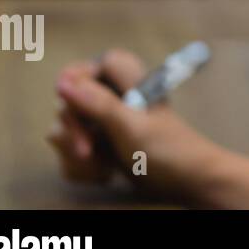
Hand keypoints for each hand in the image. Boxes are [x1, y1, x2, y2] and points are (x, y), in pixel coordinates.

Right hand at [47, 48, 225, 203]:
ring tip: (104, 167)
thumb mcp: (130, 126)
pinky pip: (70, 154)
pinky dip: (83, 169)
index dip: (75, 78)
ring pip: (65, 131)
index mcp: (129, 81)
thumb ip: (97, 103)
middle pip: (70, 101)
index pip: (91, 66)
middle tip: (87, 150)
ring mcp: (105, 124)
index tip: (63, 95)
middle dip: (74, 130)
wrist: (185, 182)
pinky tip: (104, 174)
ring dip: (78, 156)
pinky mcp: (99, 147)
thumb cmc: (167, 150)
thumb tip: (63, 82)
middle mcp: (114, 99)